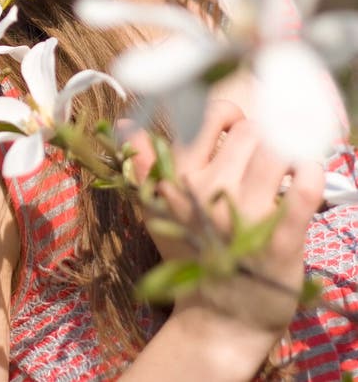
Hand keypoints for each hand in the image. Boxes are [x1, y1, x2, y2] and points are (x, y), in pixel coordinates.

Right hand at [125, 99, 323, 336]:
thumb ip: (143, 164)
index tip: (236, 134)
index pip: (212, 115)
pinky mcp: (281, 239)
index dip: (230, 117)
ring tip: (285, 169)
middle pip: (252, 130)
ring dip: (288, 152)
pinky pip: (305, 187)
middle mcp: (209, 192)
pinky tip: (306, 174)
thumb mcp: (156, 211)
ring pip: (278, 150)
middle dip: (261, 137)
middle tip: (263, 157)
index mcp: (178, 179)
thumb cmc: (190, 256)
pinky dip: (311, 171)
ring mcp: (246, 215)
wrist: (218, 320)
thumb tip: (123, 124)